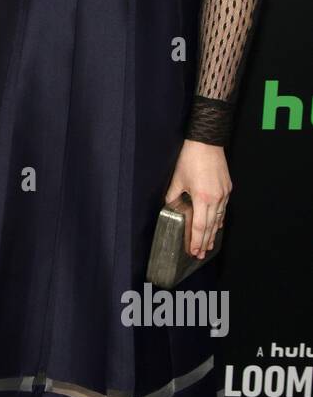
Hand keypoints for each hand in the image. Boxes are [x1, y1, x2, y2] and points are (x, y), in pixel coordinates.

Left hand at [165, 139, 231, 257]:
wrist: (207, 142)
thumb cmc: (191, 158)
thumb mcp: (177, 179)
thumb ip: (173, 196)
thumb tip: (169, 207)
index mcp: (202, 197)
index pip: (200, 226)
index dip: (196, 240)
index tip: (194, 251)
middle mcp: (216, 198)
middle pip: (211, 226)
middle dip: (205, 242)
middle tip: (200, 254)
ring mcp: (224, 193)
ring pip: (219, 219)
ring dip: (213, 233)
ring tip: (208, 245)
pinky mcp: (227, 188)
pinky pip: (223, 209)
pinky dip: (219, 219)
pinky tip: (216, 226)